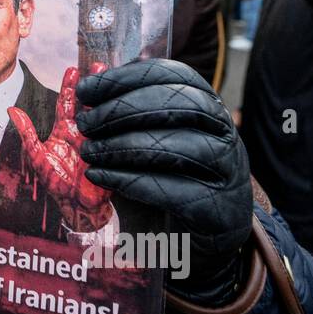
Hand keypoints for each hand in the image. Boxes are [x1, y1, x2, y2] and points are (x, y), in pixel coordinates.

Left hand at [8, 64, 114, 233]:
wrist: (77, 206)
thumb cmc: (56, 181)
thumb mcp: (36, 156)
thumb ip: (26, 133)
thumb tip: (10, 109)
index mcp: (65, 129)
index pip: (68, 102)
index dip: (70, 86)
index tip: (72, 69)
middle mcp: (84, 130)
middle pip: (89, 101)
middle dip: (94, 83)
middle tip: (98, 65)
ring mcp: (99, 138)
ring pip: (104, 112)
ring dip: (108, 96)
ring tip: (112, 80)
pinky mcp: (111, 150)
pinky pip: (116, 132)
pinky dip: (120, 119)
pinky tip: (124, 105)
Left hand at [75, 59, 252, 296]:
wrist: (203, 237)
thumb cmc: (169, 180)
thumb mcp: (150, 140)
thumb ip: (125, 116)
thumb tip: (86, 85)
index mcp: (209, 106)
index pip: (173, 75)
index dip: (126, 78)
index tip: (86, 89)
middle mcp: (225, 132)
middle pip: (178, 105)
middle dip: (122, 110)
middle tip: (85, 125)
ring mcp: (227, 170)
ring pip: (178, 146)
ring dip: (123, 146)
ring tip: (90, 152)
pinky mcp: (217, 208)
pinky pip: (172, 190)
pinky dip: (129, 180)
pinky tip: (100, 176)